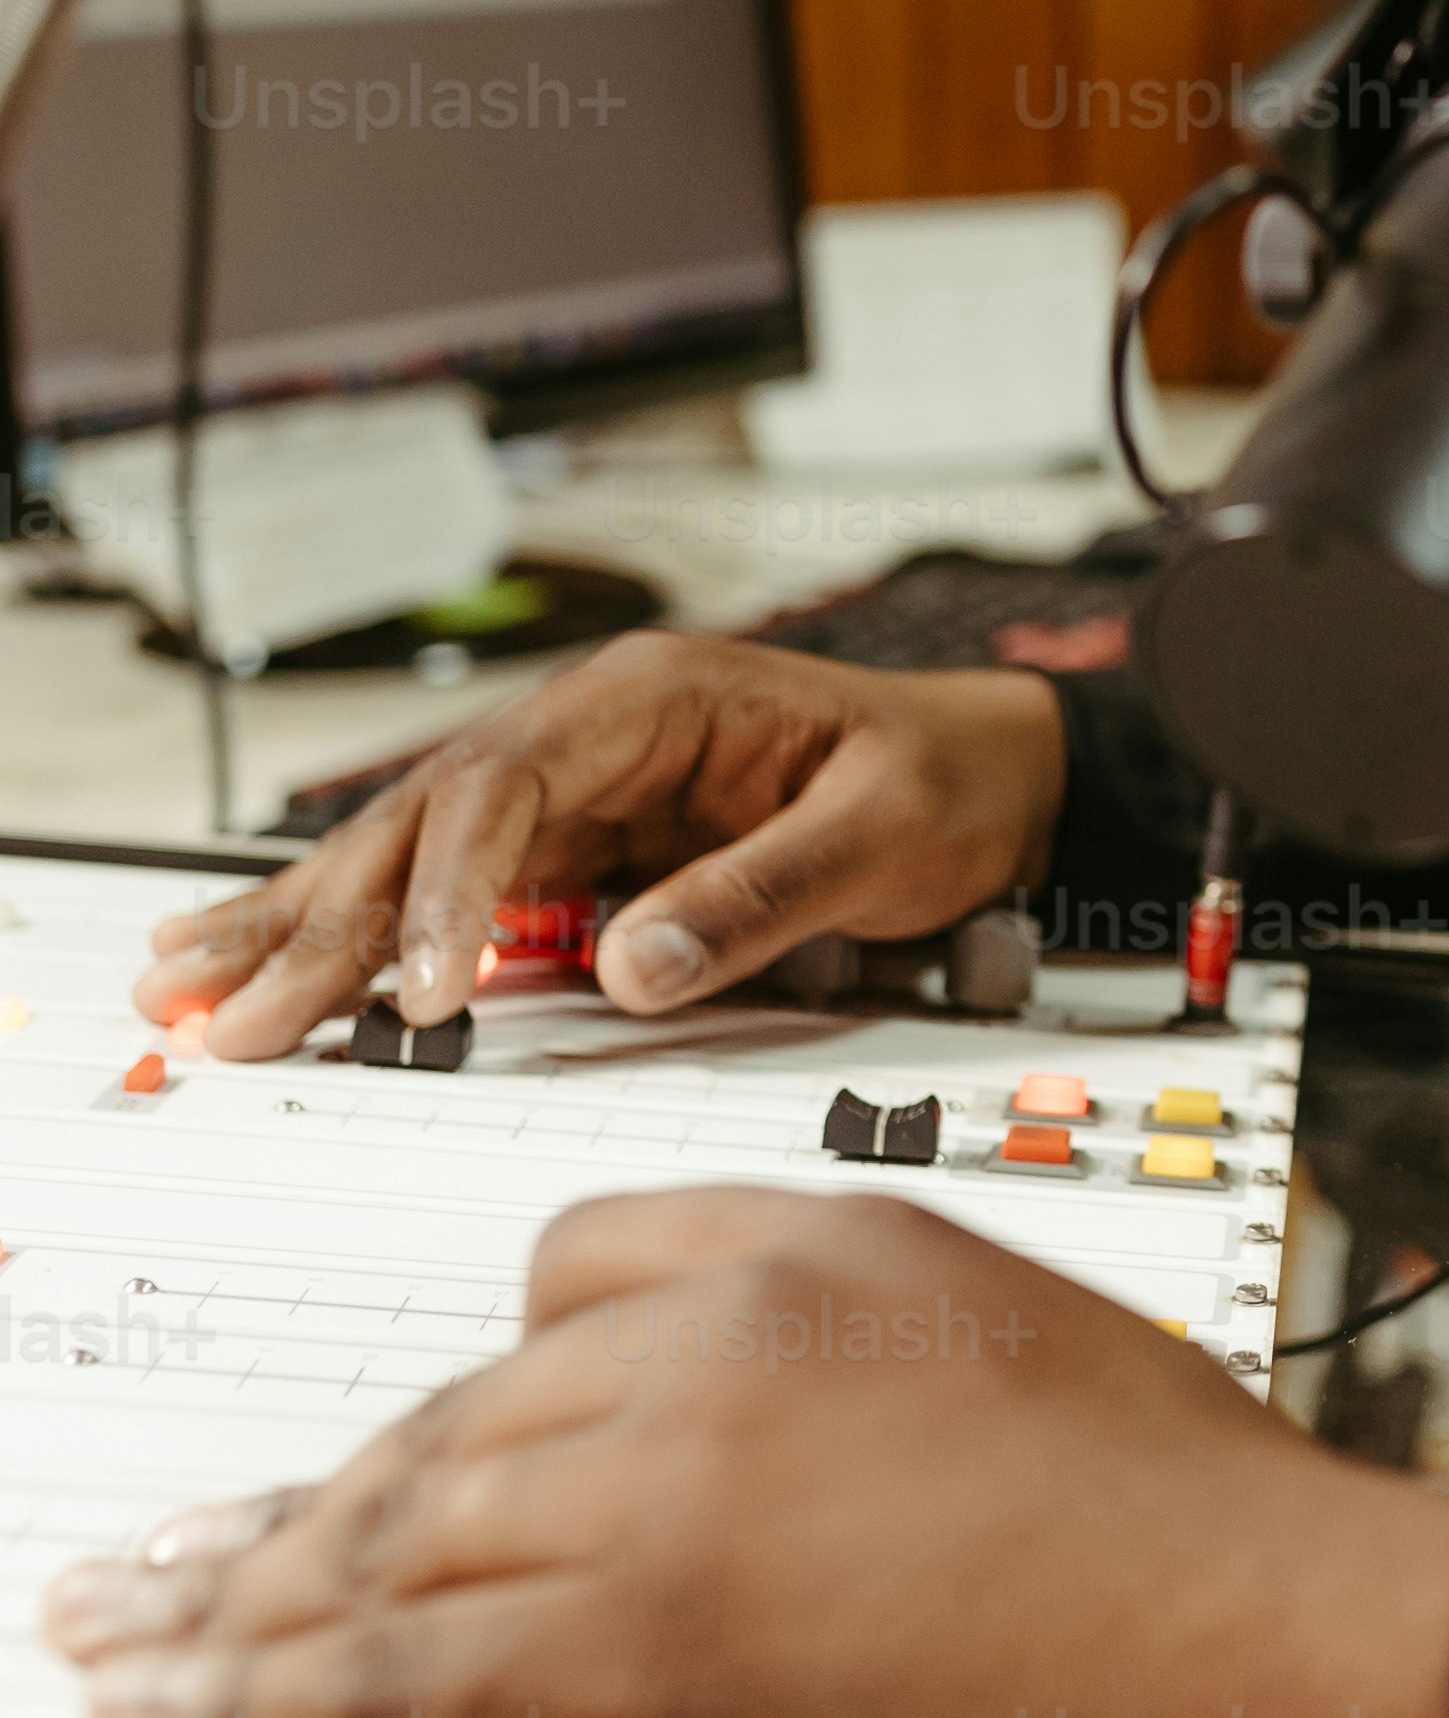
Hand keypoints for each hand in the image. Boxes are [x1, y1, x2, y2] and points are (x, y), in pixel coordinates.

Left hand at [44, 1184, 1448, 1717]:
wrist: (1266, 1639)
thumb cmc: (1198, 1523)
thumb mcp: (1016, 1338)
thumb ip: (860, 1359)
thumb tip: (781, 1454)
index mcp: (809, 1244)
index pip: (567, 1277)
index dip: (491, 1388)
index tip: (420, 1455)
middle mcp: (709, 1343)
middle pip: (450, 1423)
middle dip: (304, 1507)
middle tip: (178, 1556)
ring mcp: (660, 1494)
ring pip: (388, 1538)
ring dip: (239, 1605)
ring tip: (133, 1643)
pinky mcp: (636, 1655)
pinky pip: (392, 1679)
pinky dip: (263, 1701)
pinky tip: (187, 1714)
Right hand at [132, 632, 1071, 1056]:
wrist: (996, 771)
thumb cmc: (946, 780)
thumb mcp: (880, 832)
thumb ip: (760, 895)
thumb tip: (634, 970)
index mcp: (653, 700)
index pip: (509, 790)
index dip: (449, 892)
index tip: (418, 992)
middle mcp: (590, 732)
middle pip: (422, 822)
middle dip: (322, 923)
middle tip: (225, 1018)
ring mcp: (572, 787)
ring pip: (404, 854)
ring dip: (299, 925)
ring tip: (181, 988)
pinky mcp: (575, 848)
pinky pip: (442, 889)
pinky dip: (352, 930)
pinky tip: (264, 958)